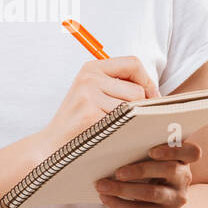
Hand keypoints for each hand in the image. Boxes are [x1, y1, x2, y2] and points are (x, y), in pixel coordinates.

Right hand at [42, 56, 159, 147]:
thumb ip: (118, 85)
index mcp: (91, 68)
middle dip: (140, 108)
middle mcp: (90, 78)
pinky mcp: (91, 114)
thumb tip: (154, 91)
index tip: (151, 97)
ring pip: (133, 108)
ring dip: (130, 121)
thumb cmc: (78, 121)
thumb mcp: (92, 93)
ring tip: (115, 128)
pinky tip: (110, 136)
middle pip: (137, 90)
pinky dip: (123, 132)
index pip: (133, 63)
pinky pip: (123, 122)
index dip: (147, 81)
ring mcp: (89, 95)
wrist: (53, 144)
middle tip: (131, 121)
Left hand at [94, 141, 201, 207]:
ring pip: (152, 192)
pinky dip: (119, 203)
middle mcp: (184, 178)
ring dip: (123, 189)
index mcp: (182, 159)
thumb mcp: (148, 163)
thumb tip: (112, 147)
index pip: (192, 152)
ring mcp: (177, 198)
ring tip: (102, 185)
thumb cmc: (144, 176)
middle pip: (169, 169)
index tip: (152, 151)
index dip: (174, 150)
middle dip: (140, 170)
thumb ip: (141, 153)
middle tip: (117, 172)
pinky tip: (105, 198)